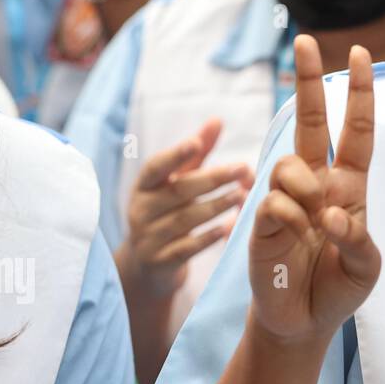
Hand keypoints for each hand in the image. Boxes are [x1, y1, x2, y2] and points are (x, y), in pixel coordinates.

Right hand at [122, 119, 251, 297]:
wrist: (147, 264)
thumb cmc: (168, 211)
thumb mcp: (177, 181)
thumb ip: (196, 153)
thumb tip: (217, 119)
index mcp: (143, 186)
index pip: (155, 167)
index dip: (175, 155)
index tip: (196, 143)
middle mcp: (140, 210)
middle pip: (179, 191)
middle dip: (213, 179)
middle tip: (243, 168)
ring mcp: (148, 238)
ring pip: (185, 219)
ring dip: (216, 206)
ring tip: (241, 195)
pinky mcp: (159, 262)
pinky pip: (186, 249)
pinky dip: (207, 238)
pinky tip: (227, 228)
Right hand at [249, 35, 380, 344]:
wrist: (302, 321)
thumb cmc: (338, 287)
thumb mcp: (365, 267)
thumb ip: (357, 240)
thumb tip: (331, 212)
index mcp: (350, 185)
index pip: (357, 130)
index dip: (360, 93)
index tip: (362, 54)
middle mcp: (317, 182)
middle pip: (312, 121)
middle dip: (308, 80)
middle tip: (306, 40)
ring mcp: (287, 198)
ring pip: (290, 163)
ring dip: (306, 190)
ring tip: (315, 227)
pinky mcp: (262, 220)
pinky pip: (275, 201)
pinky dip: (291, 220)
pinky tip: (294, 242)